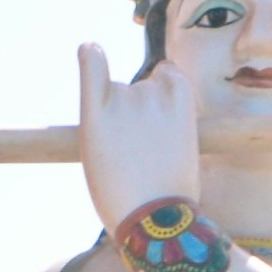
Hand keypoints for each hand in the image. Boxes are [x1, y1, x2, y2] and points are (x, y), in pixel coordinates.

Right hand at [78, 42, 201, 236]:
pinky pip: (174, 77)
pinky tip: (171, 104)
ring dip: (156, 101)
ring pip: (153, 85)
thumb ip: (104, 121)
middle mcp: (121, 98)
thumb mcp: (95, 155)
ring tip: (159, 140)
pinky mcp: (181, 106)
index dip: (92, 54)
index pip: (91, 58)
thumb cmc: (120, 195)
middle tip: (138, 143)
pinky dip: (172, 83)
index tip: (92, 51)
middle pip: (125, 87)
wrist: (154, 220)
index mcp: (93, 113)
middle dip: (130, 107)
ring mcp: (152, 99)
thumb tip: (123, 103)